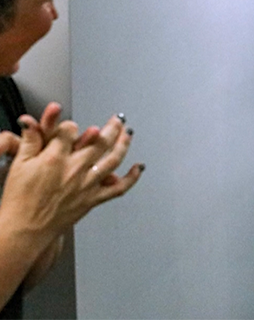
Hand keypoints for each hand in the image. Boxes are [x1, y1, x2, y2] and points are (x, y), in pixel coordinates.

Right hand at [0, 104, 142, 241]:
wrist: (24, 230)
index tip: (70, 126)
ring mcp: (87, 184)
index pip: (70, 130)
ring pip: (113, 159)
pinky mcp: (93, 199)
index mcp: (55, 158)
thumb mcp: (18, 165)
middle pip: (100, 141)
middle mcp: (75, 169)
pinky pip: (118, 188)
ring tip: (128, 132)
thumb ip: (30, 142)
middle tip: (118, 119)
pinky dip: (131, 178)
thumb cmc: (19, 201)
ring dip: (124, 143)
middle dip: (111, 127)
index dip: (70, 125)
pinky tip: (138, 167)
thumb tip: (31, 124)